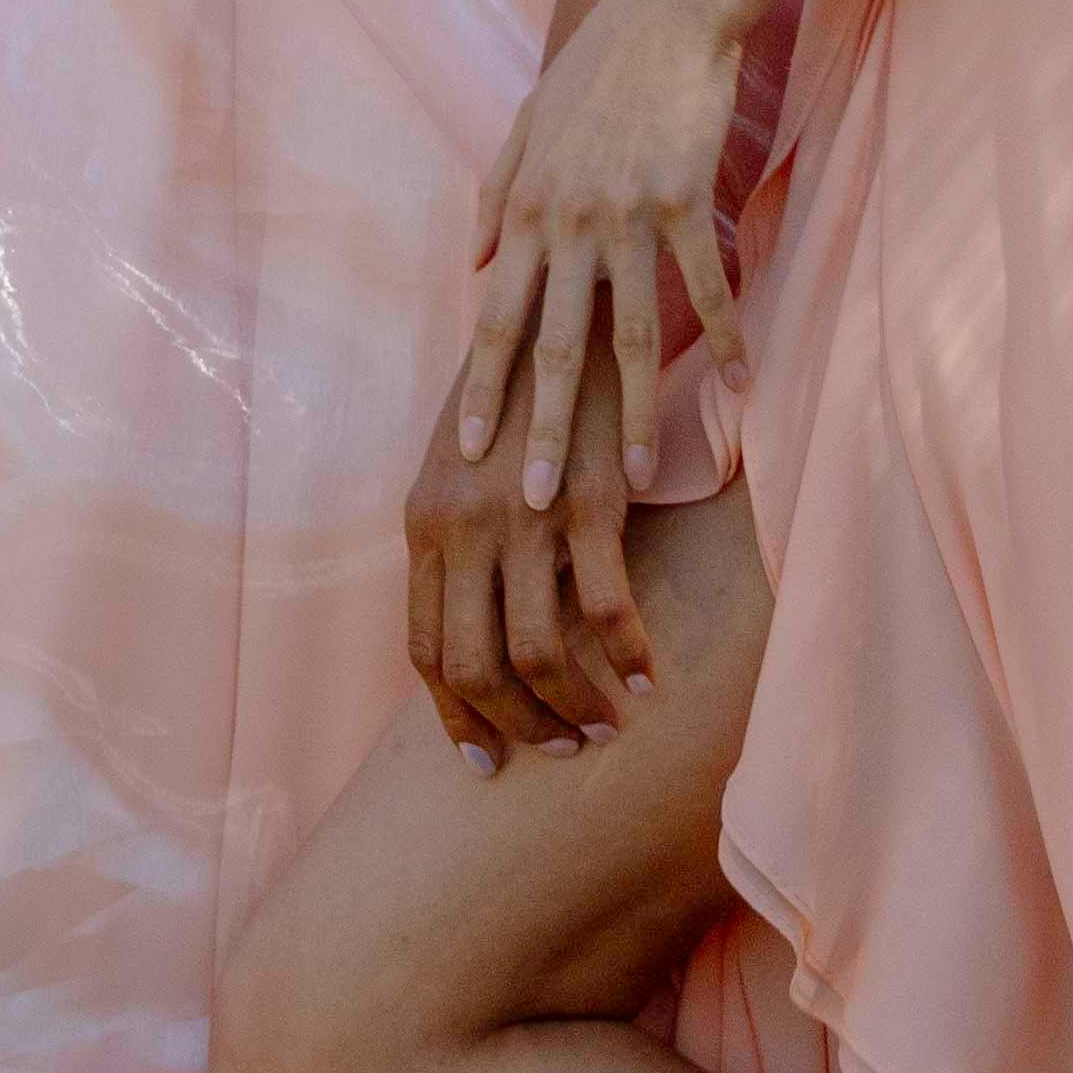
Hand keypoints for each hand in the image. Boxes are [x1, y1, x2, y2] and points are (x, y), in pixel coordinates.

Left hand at [408, 330, 650, 763]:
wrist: (563, 313)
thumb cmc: (514, 396)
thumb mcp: (461, 470)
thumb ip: (458, 545)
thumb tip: (474, 627)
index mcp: (424, 524)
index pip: (425, 648)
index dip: (455, 716)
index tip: (486, 759)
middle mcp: (460, 527)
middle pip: (474, 665)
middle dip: (517, 726)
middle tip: (558, 751)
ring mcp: (522, 516)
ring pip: (538, 650)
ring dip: (574, 705)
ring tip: (606, 726)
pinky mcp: (588, 500)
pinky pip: (605, 606)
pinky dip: (628, 654)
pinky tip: (649, 677)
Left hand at [455, 0, 750, 519]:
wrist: (668, 4)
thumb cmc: (599, 62)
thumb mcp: (529, 120)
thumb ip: (497, 193)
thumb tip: (472, 264)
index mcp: (529, 210)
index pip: (495, 318)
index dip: (479, 388)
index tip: (466, 450)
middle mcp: (569, 221)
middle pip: (553, 345)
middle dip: (542, 430)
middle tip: (535, 503)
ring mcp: (628, 213)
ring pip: (627, 332)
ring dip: (629, 410)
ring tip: (632, 473)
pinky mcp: (686, 198)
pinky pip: (703, 284)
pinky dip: (721, 335)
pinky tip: (736, 383)